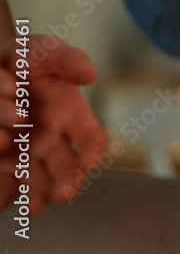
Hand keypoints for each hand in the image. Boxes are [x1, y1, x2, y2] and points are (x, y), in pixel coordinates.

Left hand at [0, 36, 107, 213]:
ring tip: (35, 205)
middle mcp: (51, 136)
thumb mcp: (46, 50)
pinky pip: (8, 180)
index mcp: (70, 113)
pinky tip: (10, 195)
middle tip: (63, 193)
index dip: (93, 151)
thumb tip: (91, 74)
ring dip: (38, 192)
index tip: (89, 162)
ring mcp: (25, 149)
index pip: (91, 138)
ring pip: (37, 178)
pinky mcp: (4, 158)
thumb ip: (68, 60)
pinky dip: (8, 190)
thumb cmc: (25, 59)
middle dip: (67, 181)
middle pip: (66, 166)